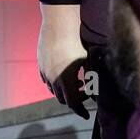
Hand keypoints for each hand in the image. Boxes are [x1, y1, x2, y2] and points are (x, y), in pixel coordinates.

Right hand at [37, 4, 89, 118]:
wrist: (58, 24)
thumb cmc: (77, 41)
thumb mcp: (88, 60)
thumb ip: (92, 77)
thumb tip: (99, 90)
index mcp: (66, 80)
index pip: (73, 104)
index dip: (80, 110)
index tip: (86, 114)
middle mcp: (53, 79)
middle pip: (63, 98)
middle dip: (74, 99)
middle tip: (85, 93)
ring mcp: (45, 72)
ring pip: (54, 90)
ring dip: (65, 90)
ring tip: (76, 82)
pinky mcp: (40, 65)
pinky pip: (47, 80)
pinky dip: (56, 82)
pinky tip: (64, 74)